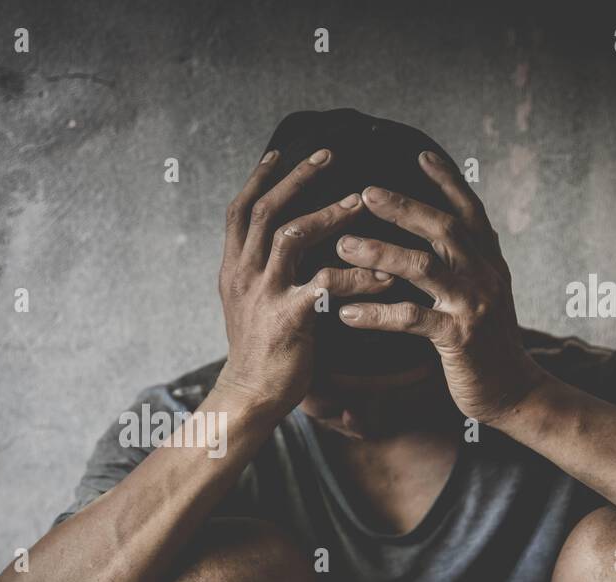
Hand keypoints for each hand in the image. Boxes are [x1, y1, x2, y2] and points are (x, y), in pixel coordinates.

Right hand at [215, 147, 397, 415]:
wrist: (249, 394)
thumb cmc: (258, 349)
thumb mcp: (248, 302)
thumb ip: (259, 270)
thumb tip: (277, 241)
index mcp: (232, 268)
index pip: (239, 211)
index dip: (258, 179)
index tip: (278, 154)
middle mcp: (242, 274)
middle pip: (265, 211)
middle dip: (297, 179)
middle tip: (328, 155)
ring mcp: (262, 295)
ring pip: (291, 236)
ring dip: (327, 214)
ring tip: (359, 202)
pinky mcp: (287, 319)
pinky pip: (324, 284)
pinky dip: (356, 275)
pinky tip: (383, 274)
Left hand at [334, 150, 549, 425]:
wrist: (513, 392)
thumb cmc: (485, 344)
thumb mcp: (481, 295)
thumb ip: (463, 265)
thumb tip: (439, 237)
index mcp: (489, 261)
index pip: (469, 210)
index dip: (448, 180)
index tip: (420, 153)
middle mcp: (485, 275)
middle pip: (443, 228)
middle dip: (403, 207)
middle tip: (364, 192)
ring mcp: (473, 305)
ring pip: (424, 268)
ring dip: (380, 253)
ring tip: (343, 247)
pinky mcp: (459, 338)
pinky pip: (412, 319)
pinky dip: (376, 313)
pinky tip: (346, 312)